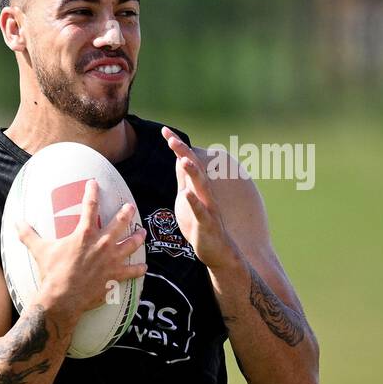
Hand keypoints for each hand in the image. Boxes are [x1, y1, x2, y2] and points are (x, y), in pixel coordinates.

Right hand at [15, 179, 146, 319]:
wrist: (63, 298)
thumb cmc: (52, 272)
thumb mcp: (39, 250)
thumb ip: (28, 235)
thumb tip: (16, 222)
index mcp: (84, 234)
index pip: (89, 206)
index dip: (92, 191)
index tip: (94, 182)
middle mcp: (102, 244)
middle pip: (119, 223)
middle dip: (126, 213)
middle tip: (131, 207)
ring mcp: (111, 261)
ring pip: (130, 245)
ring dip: (137, 238)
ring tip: (142, 233)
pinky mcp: (115, 277)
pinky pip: (131, 272)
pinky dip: (138, 270)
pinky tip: (143, 267)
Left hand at [162, 127, 239, 269]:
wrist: (218, 252)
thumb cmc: (201, 226)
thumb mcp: (187, 200)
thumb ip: (185, 180)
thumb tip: (180, 160)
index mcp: (197, 187)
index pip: (187, 162)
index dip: (177, 147)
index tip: (164, 130)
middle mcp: (204, 194)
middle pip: (194, 168)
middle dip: (183, 152)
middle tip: (171, 137)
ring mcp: (208, 208)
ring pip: (201, 187)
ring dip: (192, 172)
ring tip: (182, 158)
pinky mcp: (207, 224)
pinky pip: (201, 212)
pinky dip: (194, 202)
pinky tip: (187, 193)